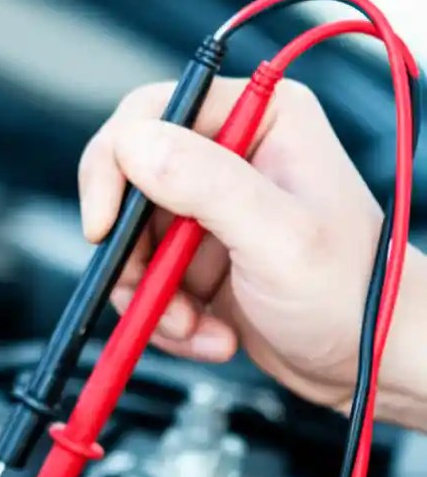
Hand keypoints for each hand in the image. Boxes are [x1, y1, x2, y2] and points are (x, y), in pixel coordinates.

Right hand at [79, 77, 426, 427]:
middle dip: (131, 251)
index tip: (105, 227)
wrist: (370, 363)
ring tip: (193, 326)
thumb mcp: (279, 238)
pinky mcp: (194, 254)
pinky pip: (141, 277)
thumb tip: (134, 146)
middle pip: (127, 180)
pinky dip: (160, 315)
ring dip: (147, 295)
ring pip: (128, 239)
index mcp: (262, 118)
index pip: (150, 113)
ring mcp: (209, 207)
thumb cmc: (354, 297)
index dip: (113, 166)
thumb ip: (207, 184)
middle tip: (147, 290)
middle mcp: (231, 153)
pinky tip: (206, 333)